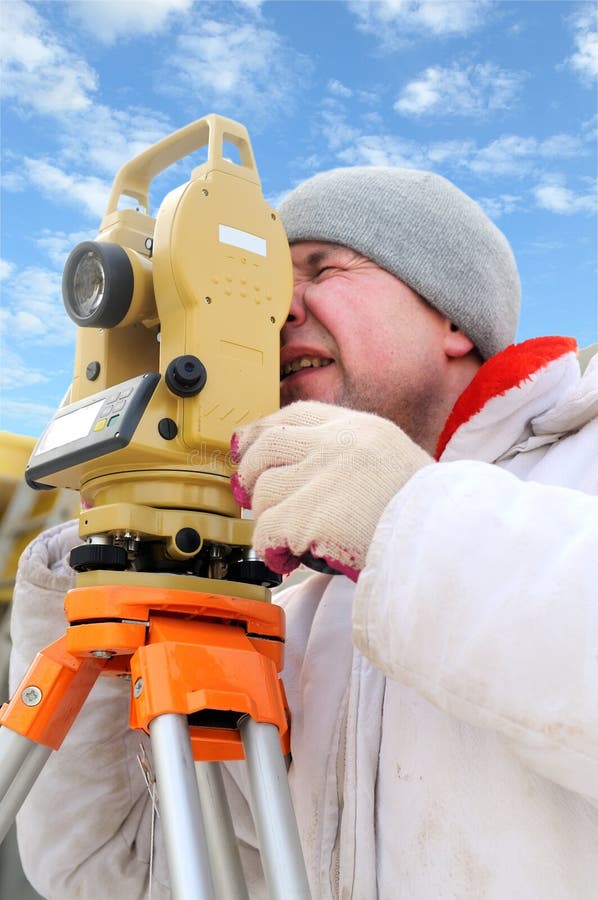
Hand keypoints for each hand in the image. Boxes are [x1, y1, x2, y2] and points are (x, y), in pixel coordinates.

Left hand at [230, 401, 431, 580]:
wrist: (446, 546)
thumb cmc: (426, 516)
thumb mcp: (394, 461)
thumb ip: (350, 455)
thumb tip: (296, 467)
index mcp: (361, 428)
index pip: (296, 415)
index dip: (262, 431)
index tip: (245, 447)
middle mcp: (338, 445)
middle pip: (267, 448)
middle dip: (250, 475)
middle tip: (251, 498)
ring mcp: (323, 478)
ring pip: (263, 493)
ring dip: (269, 519)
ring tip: (290, 538)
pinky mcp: (311, 517)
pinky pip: (266, 531)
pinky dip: (270, 548)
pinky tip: (286, 557)